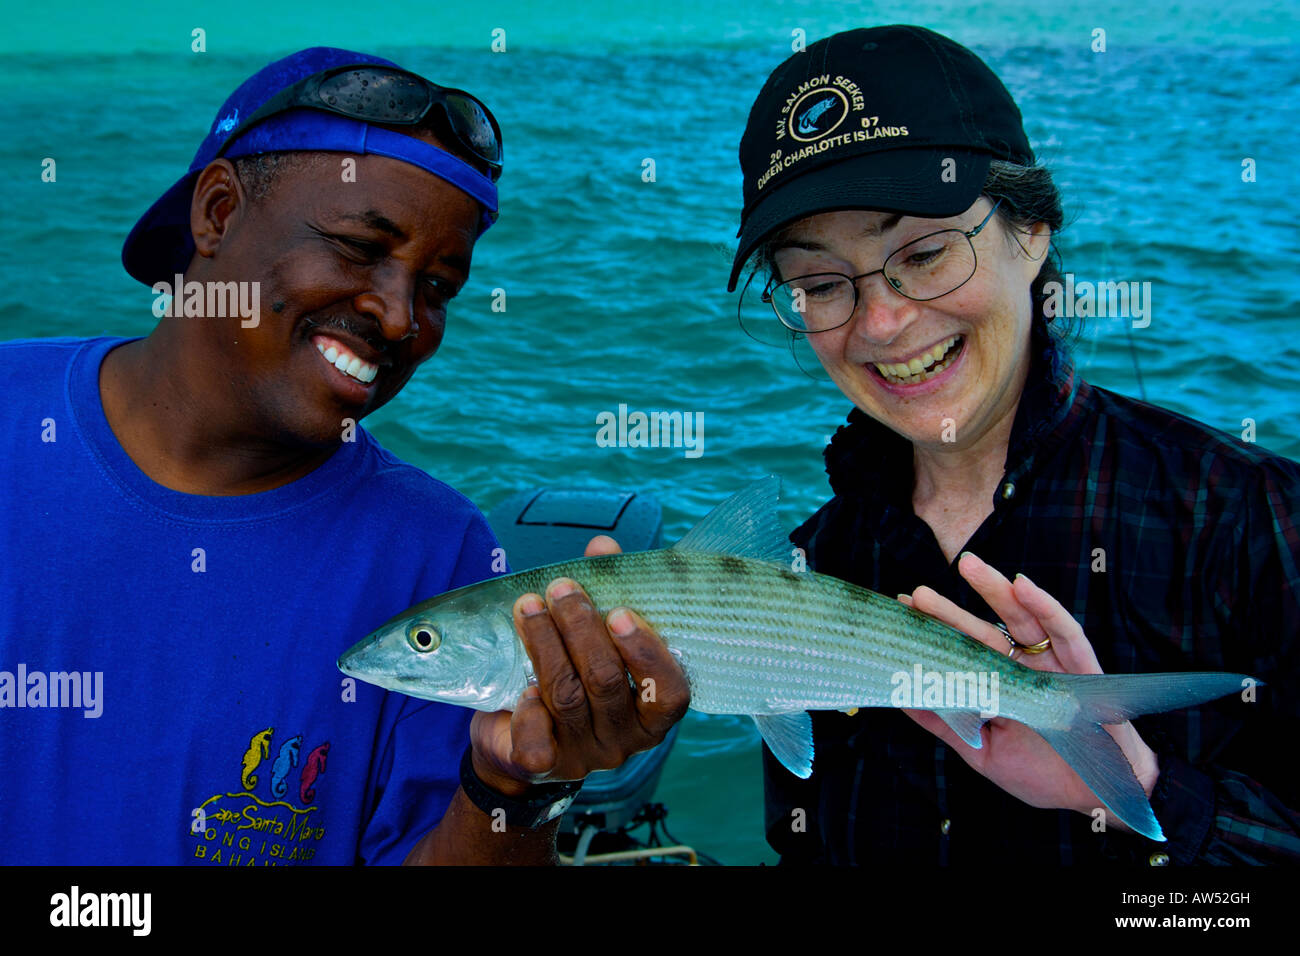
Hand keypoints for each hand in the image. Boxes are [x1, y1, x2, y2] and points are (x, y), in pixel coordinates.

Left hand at [468, 535, 689, 796]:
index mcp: (652, 712)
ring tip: (527, 605)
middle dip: (581, 629)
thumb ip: (606, 594)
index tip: (621, 611)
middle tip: (561, 588)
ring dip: (545, 644)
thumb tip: (603, 546)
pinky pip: (537, 741)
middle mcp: (625, 738)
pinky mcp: (544, 765)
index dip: (647, 652)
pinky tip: (521, 684)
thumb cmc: (571, 676)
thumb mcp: (592, 639)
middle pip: (607, 683)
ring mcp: (584, 755)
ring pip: (566, 696)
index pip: (669, 692)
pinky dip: (527, 710)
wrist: (517, 739)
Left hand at [898, 551, 1158, 831]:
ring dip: (995, 589)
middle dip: (951, 610)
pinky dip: (1044, 607)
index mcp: (997, 682)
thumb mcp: (982, 751)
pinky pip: (1064, 631)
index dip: (936, 630)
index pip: (961, 649)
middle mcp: (1022, 666)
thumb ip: (947, 723)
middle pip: (982, 629)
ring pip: (1020, 618)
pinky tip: (1022, 586)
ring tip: (967, 565)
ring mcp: (1051, 662)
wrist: (1097, 796)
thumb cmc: (1043, 773)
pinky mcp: (1082, 666)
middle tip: (918, 594)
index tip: (903, 611)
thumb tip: (900, 698)